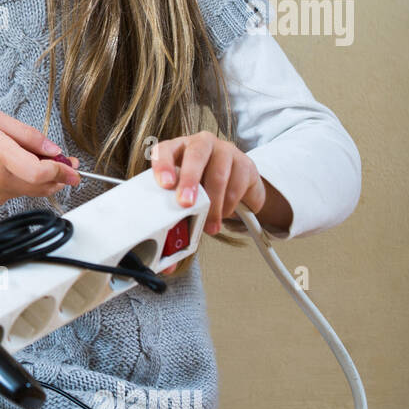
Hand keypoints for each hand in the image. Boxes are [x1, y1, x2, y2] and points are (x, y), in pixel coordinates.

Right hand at [0, 110, 80, 234]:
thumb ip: (26, 134)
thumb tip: (53, 149)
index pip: (40, 172)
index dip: (61, 170)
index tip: (72, 166)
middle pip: (42, 185)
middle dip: (59, 176)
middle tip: (66, 164)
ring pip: (32, 190)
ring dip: (42, 178)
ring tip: (38, 160)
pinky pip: (17, 193)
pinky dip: (23, 182)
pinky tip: (11, 168)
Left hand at [150, 131, 267, 271]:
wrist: (237, 186)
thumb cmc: (203, 192)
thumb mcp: (185, 203)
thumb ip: (175, 226)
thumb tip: (166, 263)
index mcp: (177, 150)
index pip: (164, 150)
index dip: (162, 165)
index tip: (164, 185)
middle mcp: (200, 145)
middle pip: (195, 154)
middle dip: (190, 180)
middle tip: (186, 204)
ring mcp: (225, 151)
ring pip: (219, 173)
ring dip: (214, 204)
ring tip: (210, 225)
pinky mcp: (246, 163)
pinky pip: (238, 184)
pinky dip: (229, 205)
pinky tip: (224, 214)